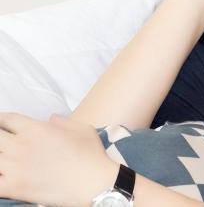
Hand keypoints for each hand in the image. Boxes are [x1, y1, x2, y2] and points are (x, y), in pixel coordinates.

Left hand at [0, 112, 118, 206]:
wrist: (93, 182)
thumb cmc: (90, 155)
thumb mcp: (81, 128)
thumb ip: (62, 121)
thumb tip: (51, 119)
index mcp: (37, 129)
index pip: (7, 119)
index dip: (0, 119)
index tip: (1, 123)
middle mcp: (22, 145)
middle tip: (2, 140)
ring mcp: (16, 167)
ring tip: (4, 158)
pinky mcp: (14, 187)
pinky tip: (3, 176)